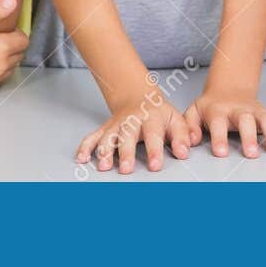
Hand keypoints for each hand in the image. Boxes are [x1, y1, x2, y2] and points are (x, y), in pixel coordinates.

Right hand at [77, 80, 191, 173]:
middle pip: (127, 135)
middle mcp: (132, 120)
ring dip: (104, 151)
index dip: (154, 150)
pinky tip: (81, 158)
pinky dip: (85, 147)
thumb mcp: (175, 119)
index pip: (154, 134)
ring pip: (107, 137)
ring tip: (104, 166)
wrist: (139, 97)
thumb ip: (182, 136)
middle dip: (126, 153)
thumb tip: (183, 152)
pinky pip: (92, 137)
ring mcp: (116, 124)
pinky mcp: (105, 129)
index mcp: (152, 117)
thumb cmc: (159, 114)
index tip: (155, 166)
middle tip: (126, 170)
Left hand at [184, 86, 265, 157]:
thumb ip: (189, 126)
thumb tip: (189, 143)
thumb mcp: (194, 112)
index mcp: (219, 111)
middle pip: (246, 120)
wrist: (228, 89)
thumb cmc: (210, 107)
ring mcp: (255, 111)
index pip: (218, 124)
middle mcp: (239, 111)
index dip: (219, 138)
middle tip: (251, 154)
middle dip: (249, 137)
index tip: (221, 153)